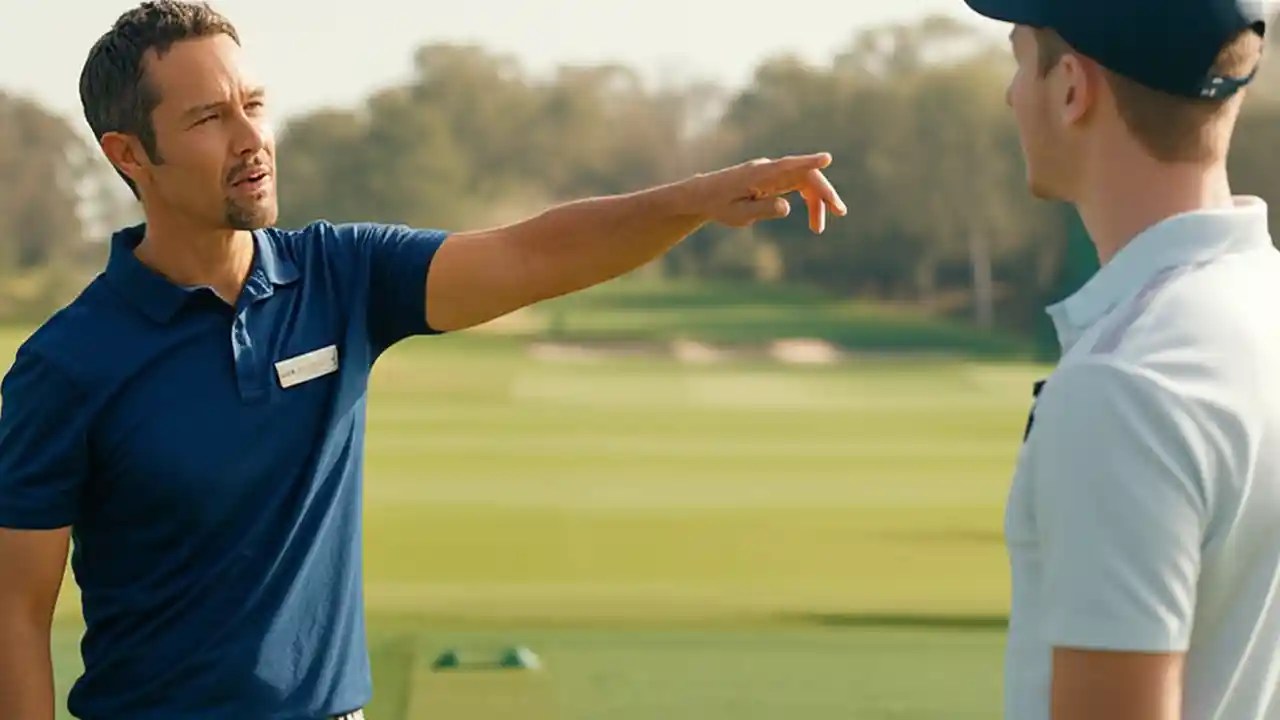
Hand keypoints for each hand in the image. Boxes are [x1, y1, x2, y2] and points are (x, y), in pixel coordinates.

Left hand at [691, 153, 847, 233]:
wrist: (704, 196)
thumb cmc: (720, 205)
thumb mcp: (739, 215)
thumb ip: (763, 210)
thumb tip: (787, 207)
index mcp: (759, 175)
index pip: (788, 165)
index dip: (809, 162)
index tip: (827, 159)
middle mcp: (769, 169)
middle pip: (804, 175)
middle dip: (824, 193)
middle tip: (839, 213)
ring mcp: (772, 173)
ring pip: (804, 182)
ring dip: (817, 202)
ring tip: (819, 228)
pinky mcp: (773, 179)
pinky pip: (797, 185)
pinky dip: (808, 200)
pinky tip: (813, 218)